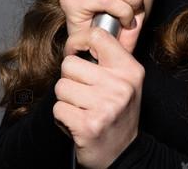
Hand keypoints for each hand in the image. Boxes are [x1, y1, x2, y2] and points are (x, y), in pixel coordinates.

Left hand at [54, 26, 145, 168]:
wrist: (123, 154)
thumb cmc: (118, 114)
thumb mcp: (125, 82)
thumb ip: (109, 58)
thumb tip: (85, 34)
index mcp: (130, 70)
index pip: (97, 36)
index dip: (77, 41)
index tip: (74, 51)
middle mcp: (120, 86)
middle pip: (70, 64)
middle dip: (70, 79)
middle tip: (84, 94)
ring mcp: (105, 106)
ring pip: (61, 86)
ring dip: (66, 100)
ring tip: (82, 109)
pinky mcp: (88, 125)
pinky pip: (58, 108)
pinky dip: (63, 117)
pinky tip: (78, 122)